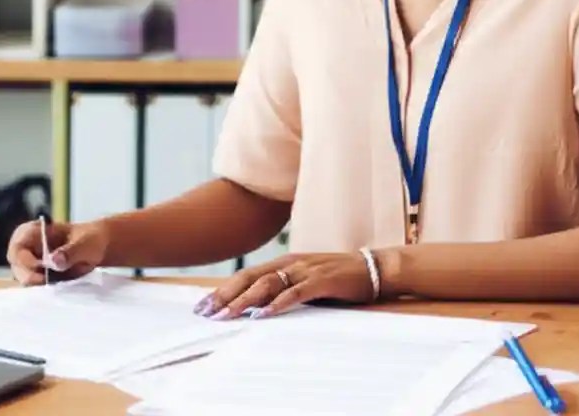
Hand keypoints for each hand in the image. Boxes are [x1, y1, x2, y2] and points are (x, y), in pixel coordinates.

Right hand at [6, 218, 107, 285]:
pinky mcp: (39, 279)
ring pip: (24, 280)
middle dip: (29, 276)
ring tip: (57, 285)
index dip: (23, 258)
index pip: (17, 246)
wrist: (100, 248)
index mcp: (34, 232)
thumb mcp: (86, 242)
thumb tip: (54, 261)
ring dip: (37, 286)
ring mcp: (32, 266)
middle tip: (47, 282)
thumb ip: (71, 251)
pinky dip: (44, 291)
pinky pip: (35, 288)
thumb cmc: (90, 239)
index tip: (39, 267)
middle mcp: (28, 249)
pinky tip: (58, 291)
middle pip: (17, 266)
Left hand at [193, 251, 375, 319]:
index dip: (224, 289)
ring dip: (244, 301)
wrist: (375, 268)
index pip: (247, 275)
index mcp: (285, 262)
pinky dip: (278, 303)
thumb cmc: (340, 277)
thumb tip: (257, 305)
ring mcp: (306, 270)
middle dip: (225, 295)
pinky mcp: (322, 280)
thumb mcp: (307, 280)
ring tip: (226, 315)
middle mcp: (291, 263)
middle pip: (250, 278)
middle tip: (205, 312)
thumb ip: (285, 287)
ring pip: (267, 284)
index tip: (203, 305)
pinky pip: (295, 293)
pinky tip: (263, 314)